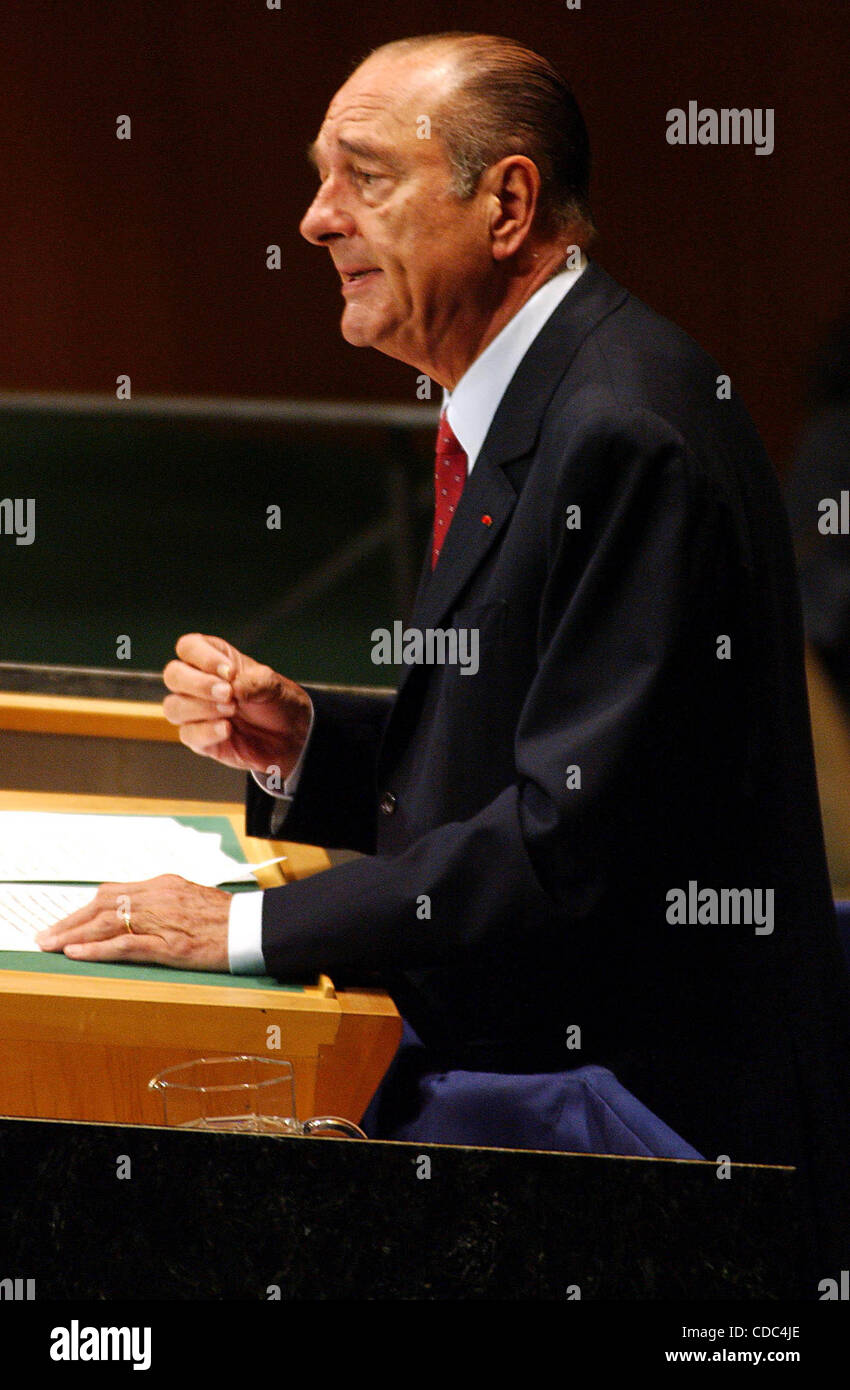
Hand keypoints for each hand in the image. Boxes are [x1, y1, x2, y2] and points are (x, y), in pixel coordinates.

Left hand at [35, 875, 231, 970]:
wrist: (255, 928)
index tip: (66, 920)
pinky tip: (77, 953)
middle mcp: (158, 897)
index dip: (84, 908)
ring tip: (51, 945)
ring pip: (106, 923)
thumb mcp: (191, 899)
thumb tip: (136, 910)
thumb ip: (163, 902)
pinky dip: (96, 949)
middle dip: (70, 921)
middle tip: (46, 935)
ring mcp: (162, 921)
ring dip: (73, 935)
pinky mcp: (169, 945)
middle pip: (102, 906)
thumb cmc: (228, 918)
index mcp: (163, 885)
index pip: (112, 893)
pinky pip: (124, 945)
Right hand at [163, 633, 311, 778]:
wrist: (289, 736)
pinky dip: (206, 731)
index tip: (229, 672)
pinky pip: (187, 734)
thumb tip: (232, 688)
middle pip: (173, 675)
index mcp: (213, 659)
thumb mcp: (272, 684)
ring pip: (173, 706)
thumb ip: (252, 681)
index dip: (203, 657)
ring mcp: (195, 712)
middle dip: (198, 684)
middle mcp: (198, 683)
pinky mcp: (199, 738)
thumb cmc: (276, 701)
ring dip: (201, 708)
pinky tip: (227, 729)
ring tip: (231, 709)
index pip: (189, 647)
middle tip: (227, 692)